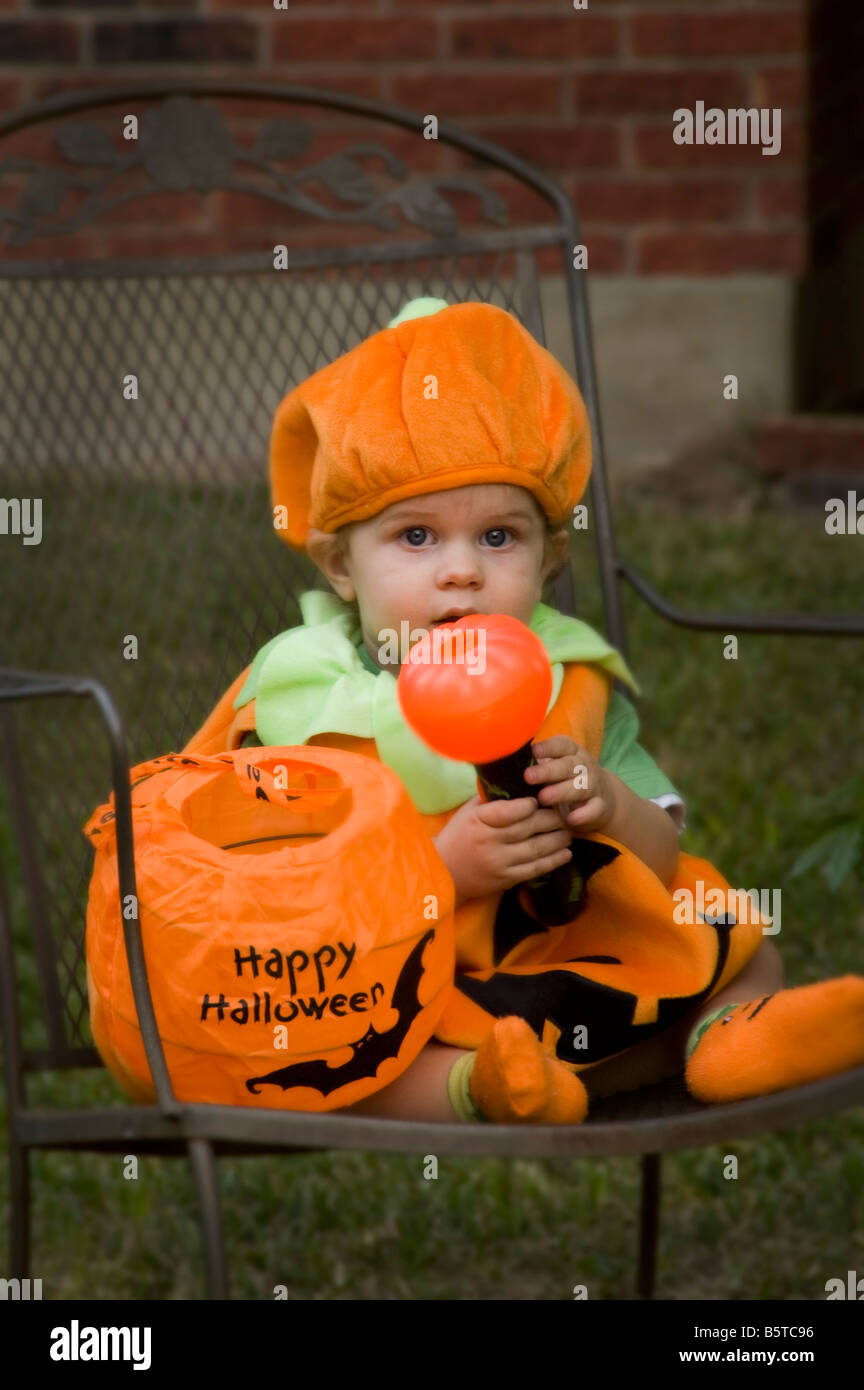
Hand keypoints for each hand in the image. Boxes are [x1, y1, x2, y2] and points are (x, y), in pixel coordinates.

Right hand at [432, 792, 574, 903]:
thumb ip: (491, 800)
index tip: (539, 800)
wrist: (444, 872)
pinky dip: (553, 861)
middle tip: (563, 813)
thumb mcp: (468, 813)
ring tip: (569, 832)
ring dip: (557, 840)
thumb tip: (518, 781)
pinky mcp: (506, 879)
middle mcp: (489, 842)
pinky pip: (534, 869)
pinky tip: (566, 853)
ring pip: (536, 849)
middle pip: (527, 828)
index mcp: (479, 821)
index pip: (508, 811)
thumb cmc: (458, 836)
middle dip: (550, 820)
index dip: (528, 805)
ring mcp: (499, 862)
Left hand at [523, 736, 617, 833]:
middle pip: (568, 766)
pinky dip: (584, 814)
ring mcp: (593, 786)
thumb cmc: (567, 779)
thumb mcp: (556, 766)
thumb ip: (537, 763)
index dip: (549, 747)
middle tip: (528, 776)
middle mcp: (584, 767)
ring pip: (580, 787)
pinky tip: (571, 820)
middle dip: (548, 771)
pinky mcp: (599, 807)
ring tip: (543, 798)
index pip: (562, 745)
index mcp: (571, 753)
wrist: (602, 797)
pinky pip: (594, 809)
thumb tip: (506, 761)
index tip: (534, 751)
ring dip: (561, 792)